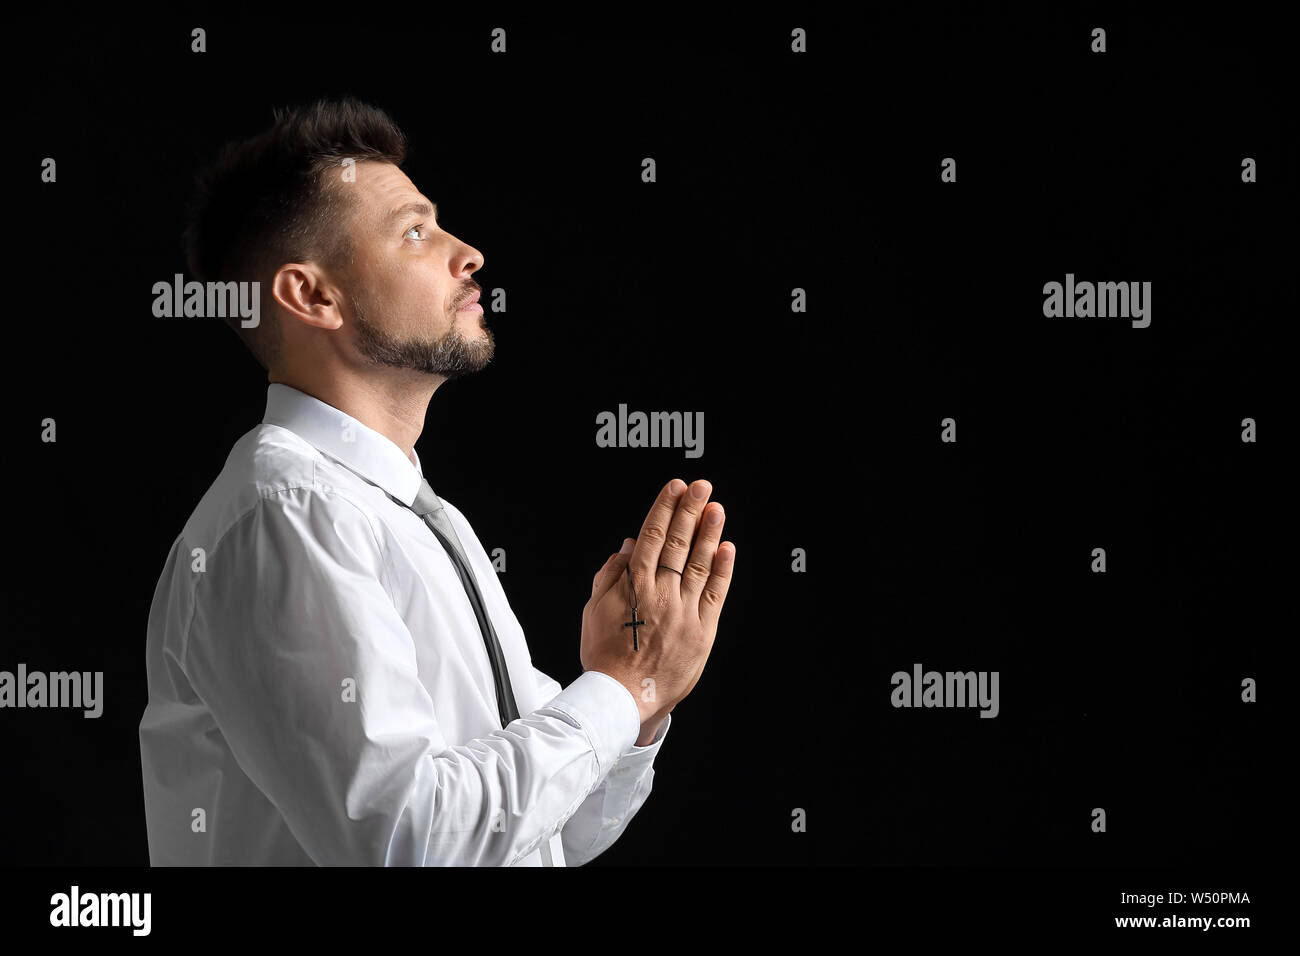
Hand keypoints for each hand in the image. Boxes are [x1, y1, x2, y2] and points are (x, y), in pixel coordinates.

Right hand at [580, 478, 734, 726]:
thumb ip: (611, 575)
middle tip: (701, 486)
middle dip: (689, 510)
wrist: (623, 696)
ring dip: (708, 533)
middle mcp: (661, 592)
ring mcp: (684, 611)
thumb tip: (630, 546)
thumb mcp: (594, 610)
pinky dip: (722, 570)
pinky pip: (715, 594)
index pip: (652, 537)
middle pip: (678, 543)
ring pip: (698, 563)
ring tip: (715, 508)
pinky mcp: (702, 631)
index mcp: (634, 585)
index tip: (675, 488)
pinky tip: (726, 548)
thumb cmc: (605, 654)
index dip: (665, 509)